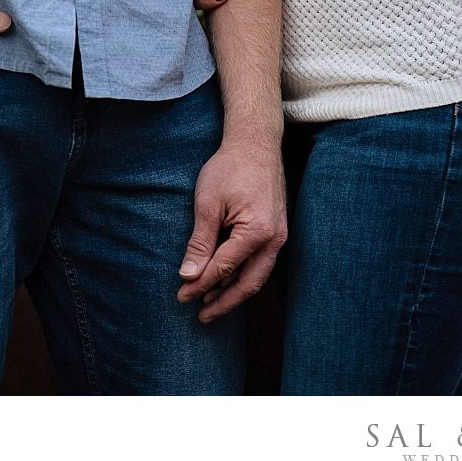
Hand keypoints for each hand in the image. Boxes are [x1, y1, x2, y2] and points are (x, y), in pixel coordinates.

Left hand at [178, 132, 287, 322]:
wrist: (255, 144)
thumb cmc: (229, 168)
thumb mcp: (207, 203)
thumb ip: (200, 242)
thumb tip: (189, 275)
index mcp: (258, 233)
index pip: (224, 269)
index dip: (201, 285)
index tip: (182, 296)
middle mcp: (275, 241)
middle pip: (248, 284)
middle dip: (223, 302)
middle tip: (201, 316)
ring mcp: (279, 238)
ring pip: (257, 277)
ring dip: (233, 292)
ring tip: (210, 304)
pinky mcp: (276, 232)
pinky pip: (260, 263)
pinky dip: (242, 275)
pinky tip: (225, 280)